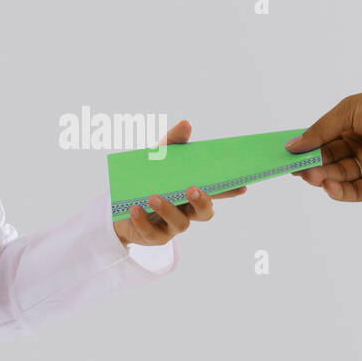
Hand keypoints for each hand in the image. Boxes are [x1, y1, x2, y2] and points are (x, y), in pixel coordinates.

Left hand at [113, 119, 248, 245]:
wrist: (118, 205)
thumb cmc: (146, 179)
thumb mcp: (157, 158)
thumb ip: (172, 143)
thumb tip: (187, 124)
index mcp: (192, 191)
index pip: (216, 191)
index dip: (230, 190)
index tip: (242, 186)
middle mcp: (187, 210)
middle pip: (205, 212)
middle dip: (202, 201)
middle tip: (192, 189)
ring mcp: (172, 225)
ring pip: (181, 223)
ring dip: (168, 210)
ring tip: (154, 197)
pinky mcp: (155, 236)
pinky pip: (152, 232)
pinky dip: (143, 220)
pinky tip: (136, 208)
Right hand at [285, 80, 361, 201]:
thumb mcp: (349, 112)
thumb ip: (321, 130)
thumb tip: (293, 145)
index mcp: (348, 129)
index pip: (319, 143)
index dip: (303, 150)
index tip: (284, 156)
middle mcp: (357, 149)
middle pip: (326, 162)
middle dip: (310, 166)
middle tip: (295, 169)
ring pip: (338, 178)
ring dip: (322, 178)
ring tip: (311, 175)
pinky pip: (356, 192)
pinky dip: (340, 192)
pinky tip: (329, 186)